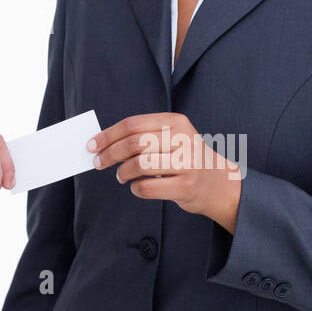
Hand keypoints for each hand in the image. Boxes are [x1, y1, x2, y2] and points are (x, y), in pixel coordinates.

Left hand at [87, 112, 242, 232]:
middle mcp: (183, 139)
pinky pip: (148, 187)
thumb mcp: (171, 138)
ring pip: (140, 165)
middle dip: (110, 153)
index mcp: (175, 122)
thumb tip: (102, 143)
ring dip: (122, 172)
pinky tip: (137, 187)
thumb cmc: (185, 159)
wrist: (219, 183)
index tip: (92, 145)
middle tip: (98, 162)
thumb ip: (143, 136)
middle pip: (134, 143)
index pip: (133, 124)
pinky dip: (136, 189)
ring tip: (121, 176)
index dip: (108, 135)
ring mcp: (187, 163)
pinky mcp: (187, 186)